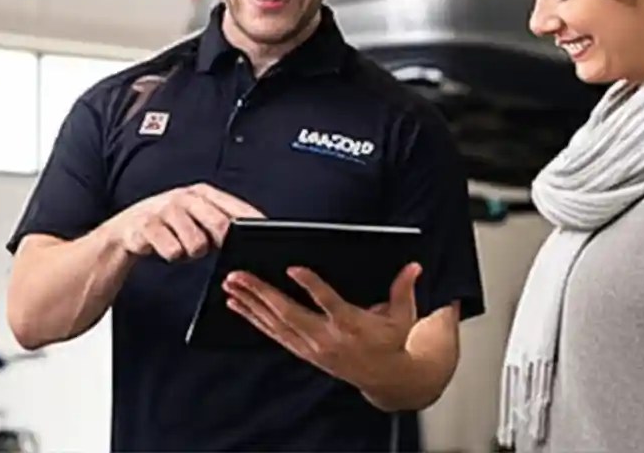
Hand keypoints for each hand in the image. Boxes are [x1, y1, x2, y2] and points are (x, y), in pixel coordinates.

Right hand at [107, 183, 263, 261]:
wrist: (126, 229)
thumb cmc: (169, 224)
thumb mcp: (196, 217)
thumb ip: (222, 221)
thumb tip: (252, 233)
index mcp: (202, 193)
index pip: (236, 206)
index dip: (253, 222)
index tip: (265, 235)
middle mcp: (185, 197)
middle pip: (219, 225)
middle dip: (219, 242)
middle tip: (210, 246)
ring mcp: (165, 210)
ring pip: (196, 244)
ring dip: (191, 253)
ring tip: (181, 246)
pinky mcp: (146, 226)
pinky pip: (172, 251)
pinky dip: (172, 256)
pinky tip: (164, 248)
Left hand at [223, 262, 421, 391]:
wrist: (386, 379)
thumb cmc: (392, 342)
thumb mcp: (404, 316)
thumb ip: (403, 289)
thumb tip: (413, 266)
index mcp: (351, 324)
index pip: (327, 302)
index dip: (310, 285)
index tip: (293, 267)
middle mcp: (326, 337)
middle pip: (288, 313)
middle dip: (261, 293)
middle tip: (239, 275)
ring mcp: (312, 347)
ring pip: (275, 324)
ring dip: (250, 304)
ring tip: (230, 287)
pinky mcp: (304, 351)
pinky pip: (274, 335)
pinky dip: (254, 320)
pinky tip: (238, 306)